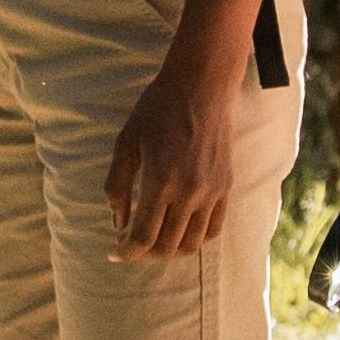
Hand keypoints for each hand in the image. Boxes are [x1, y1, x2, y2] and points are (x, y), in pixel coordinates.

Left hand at [104, 49, 238, 261]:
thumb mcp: (126, 143)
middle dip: (143, 253)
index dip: (125, 252)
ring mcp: (211, 191)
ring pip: (191, 244)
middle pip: (166, 246)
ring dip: (169, 251)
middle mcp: (189, 191)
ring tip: (154, 242)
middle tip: (130, 245)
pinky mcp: (225, 187)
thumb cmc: (157, 110)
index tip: (113, 252)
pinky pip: (213, 229)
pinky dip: (194, 239)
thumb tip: (118, 224)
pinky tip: (179, 232)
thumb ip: (118, 186)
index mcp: (160, 180)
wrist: (200, 86)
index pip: (142, 237)